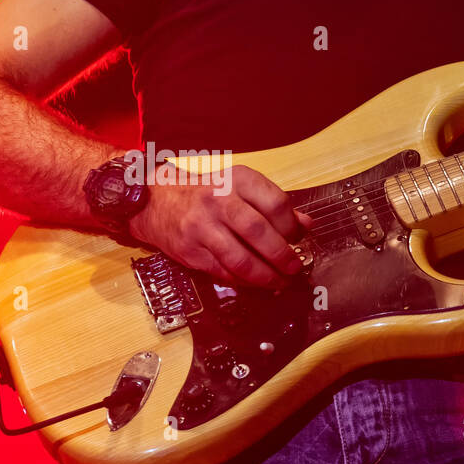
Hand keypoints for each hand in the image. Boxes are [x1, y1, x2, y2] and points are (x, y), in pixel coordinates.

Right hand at [128, 165, 313, 287]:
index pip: (275, 203)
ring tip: (280, 281)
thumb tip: (306, 225)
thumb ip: (273, 206)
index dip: (292, 226)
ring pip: (240, 259)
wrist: (157, 199)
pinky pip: (224, 273)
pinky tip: (257, 282)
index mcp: (237, 180)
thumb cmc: (208, 194)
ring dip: (266, 276)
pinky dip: (245, 282)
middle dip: (281, 256)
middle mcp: (218, 200)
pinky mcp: (191, 250)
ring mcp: (201, 226)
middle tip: (294, 267)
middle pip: (258, 232)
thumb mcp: (240, 188)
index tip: (298, 239)